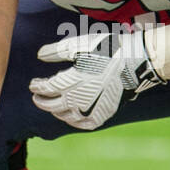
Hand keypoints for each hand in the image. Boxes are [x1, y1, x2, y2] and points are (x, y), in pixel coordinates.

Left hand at [28, 28, 163, 129]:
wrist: (136, 62)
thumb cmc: (107, 50)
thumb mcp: (80, 45)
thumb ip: (57, 51)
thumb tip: (40, 55)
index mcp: (69, 82)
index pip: (46, 88)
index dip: (37, 87)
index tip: (33, 84)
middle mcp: (77, 100)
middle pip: (52, 105)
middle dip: (41, 101)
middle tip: (36, 97)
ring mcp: (90, 110)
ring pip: (65, 116)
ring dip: (56, 111)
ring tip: (53, 106)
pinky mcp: (103, 114)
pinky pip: (83, 124)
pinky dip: (74, 122)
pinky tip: (72, 117)